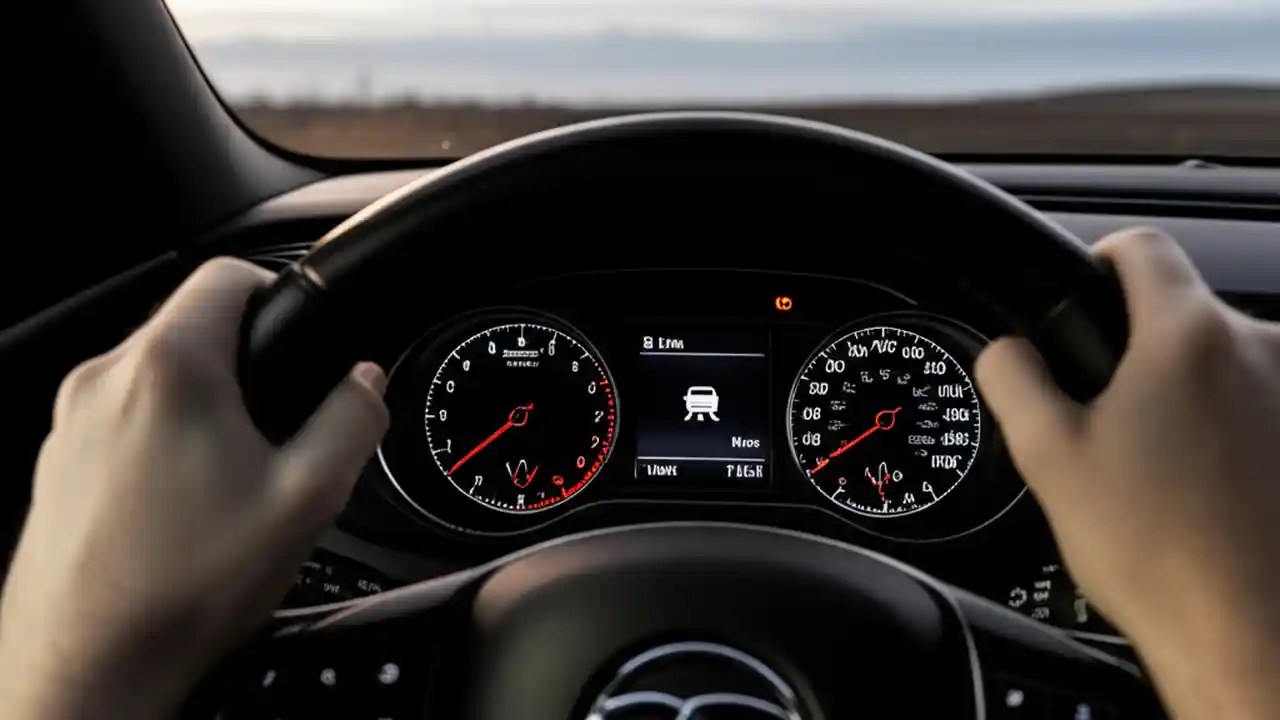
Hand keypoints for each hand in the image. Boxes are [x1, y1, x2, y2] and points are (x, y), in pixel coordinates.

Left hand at [0, 259, 388, 719]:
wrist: (86, 664)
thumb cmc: (184, 586)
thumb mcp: (307, 500)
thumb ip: (352, 422)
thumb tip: (365, 383)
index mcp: (170, 368)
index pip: (228, 274)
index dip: (278, 291)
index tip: (299, 335)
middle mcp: (106, 380)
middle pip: (192, 327)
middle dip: (244, 365)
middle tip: (278, 430)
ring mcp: (69, 423)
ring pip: (156, 378)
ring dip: (202, 407)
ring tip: (233, 480)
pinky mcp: (57, 464)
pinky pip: (122, 422)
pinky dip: (161, 443)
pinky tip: (186, 508)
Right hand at [976, 228, 1279, 719]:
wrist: (1251, 633)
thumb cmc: (1158, 551)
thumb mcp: (1046, 455)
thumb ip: (1013, 378)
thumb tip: (1006, 351)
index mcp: (1188, 335)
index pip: (1139, 248)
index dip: (1098, 263)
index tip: (1085, 298)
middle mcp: (1264, 346)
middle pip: (1185, 313)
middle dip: (1143, 355)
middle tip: (1112, 423)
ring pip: (1229, 366)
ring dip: (1195, 398)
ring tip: (1166, 474)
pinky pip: (1265, 406)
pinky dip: (1238, 431)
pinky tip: (1211, 491)